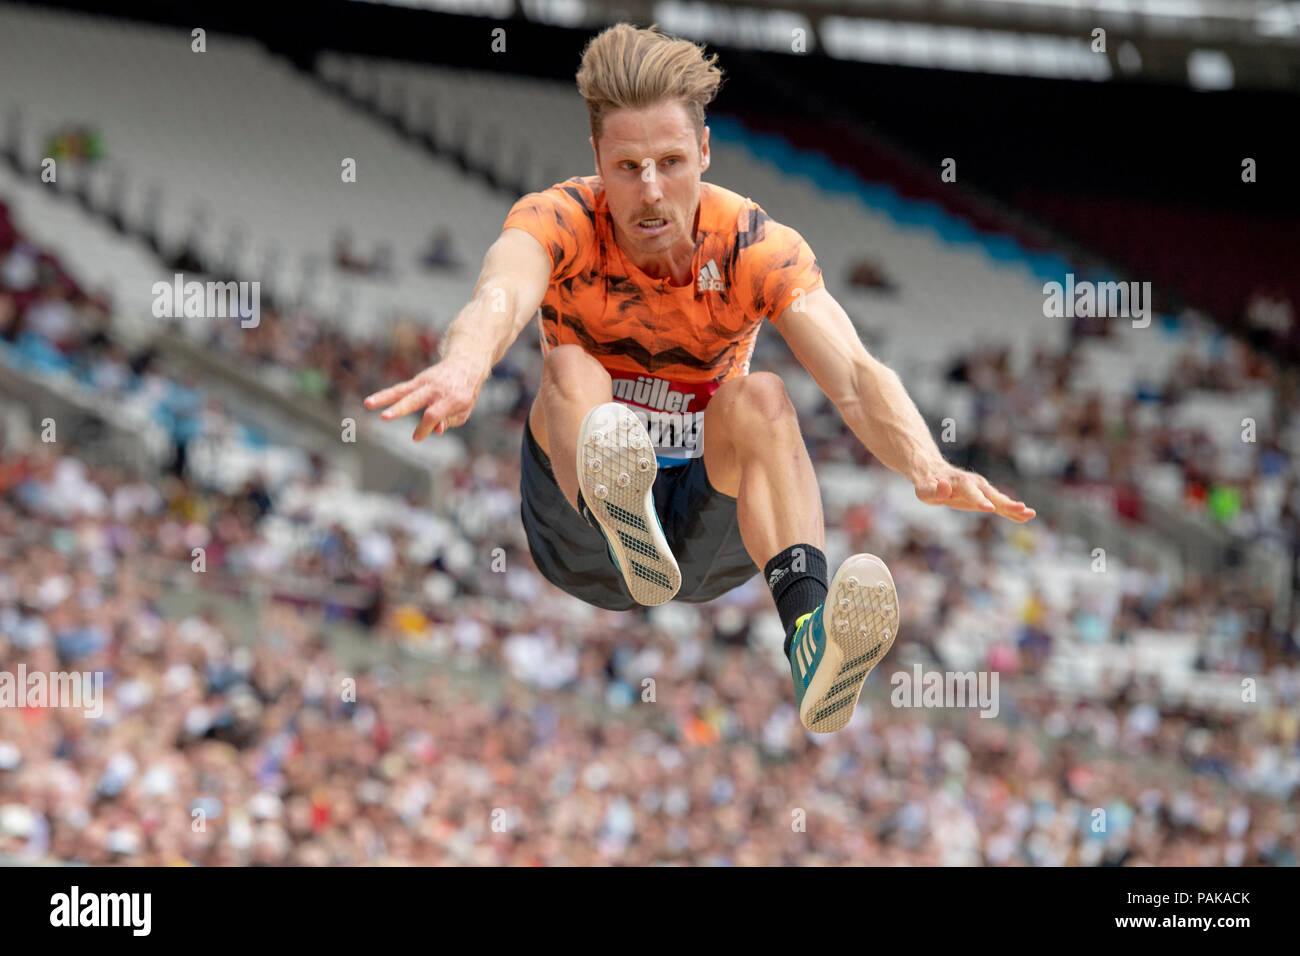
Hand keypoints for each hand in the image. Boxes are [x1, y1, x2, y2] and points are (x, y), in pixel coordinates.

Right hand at [363, 355, 487, 441]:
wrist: (465, 364)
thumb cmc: (465, 393)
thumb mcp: (464, 410)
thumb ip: (449, 421)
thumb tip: (435, 430)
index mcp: (453, 398)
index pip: (433, 415)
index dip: (424, 428)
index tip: (416, 438)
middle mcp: (437, 389)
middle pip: (415, 400)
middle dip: (399, 409)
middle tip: (384, 417)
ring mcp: (426, 383)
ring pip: (402, 391)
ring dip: (383, 398)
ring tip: (368, 404)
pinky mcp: (417, 381)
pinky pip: (400, 389)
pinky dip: (385, 395)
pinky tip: (370, 402)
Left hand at [913, 463, 1035, 522]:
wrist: (935, 473)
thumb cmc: (927, 484)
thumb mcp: (924, 489)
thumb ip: (933, 490)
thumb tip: (944, 487)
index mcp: (961, 483)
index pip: (972, 492)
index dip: (980, 500)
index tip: (989, 509)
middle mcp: (976, 484)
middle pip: (993, 495)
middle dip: (1007, 503)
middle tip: (1023, 509)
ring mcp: (983, 490)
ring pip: (1000, 499)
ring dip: (1015, 507)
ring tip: (1031, 514)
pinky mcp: (986, 497)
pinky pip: (1000, 505)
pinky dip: (1012, 511)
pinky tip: (1025, 517)